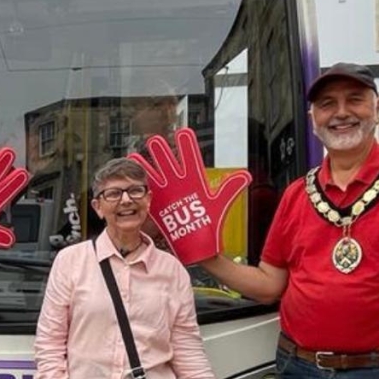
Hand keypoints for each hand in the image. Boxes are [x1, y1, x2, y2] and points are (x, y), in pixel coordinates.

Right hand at [128, 129, 251, 263]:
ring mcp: (168, 193)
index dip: (187, 146)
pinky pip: (148, 192)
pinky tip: (133, 177)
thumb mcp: (220, 204)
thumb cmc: (210, 224)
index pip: (191, 159)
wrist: (200, 245)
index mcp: (195, 181)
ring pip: (156, 175)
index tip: (183, 133)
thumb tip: (245, 176)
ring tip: (137, 154)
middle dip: (161, 152)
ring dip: (147, 165)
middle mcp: (180, 184)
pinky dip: (140, 183)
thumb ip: (229, 188)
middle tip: (154, 140)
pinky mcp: (159, 205)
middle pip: (169, 163)